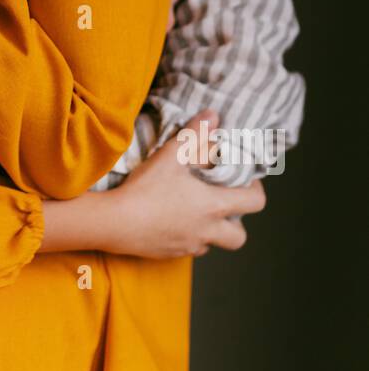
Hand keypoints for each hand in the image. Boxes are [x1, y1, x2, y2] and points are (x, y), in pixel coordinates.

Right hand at [105, 112, 266, 258]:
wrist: (114, 222)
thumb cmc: (145, 189)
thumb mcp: (169, 155)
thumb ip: (193, 134)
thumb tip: (212, 116)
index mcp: (213, 205)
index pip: (254, 203)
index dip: (256, 191)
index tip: (244, 181)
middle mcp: (206, 230)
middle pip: (239, 238)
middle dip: (236, 222)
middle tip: (222, 204)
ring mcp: (189, 245)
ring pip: (213, 244)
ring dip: (211, 231)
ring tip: (196, 212)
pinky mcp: (171, 254)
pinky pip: (189, 249)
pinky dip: (188, 237)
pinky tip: (172, 222)